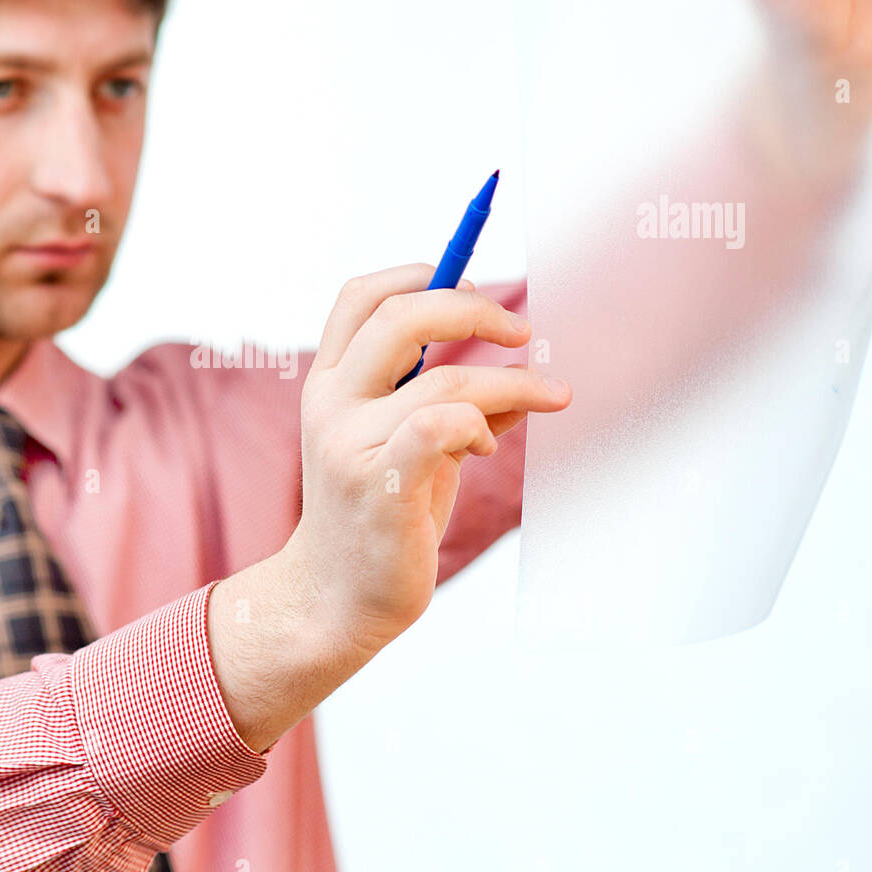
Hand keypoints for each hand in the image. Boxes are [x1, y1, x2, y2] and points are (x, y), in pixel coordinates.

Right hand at [284, 263, 570, 653]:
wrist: (337, 597)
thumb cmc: (378, 517)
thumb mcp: (409, 446)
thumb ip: (451, 404)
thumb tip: (523, 373)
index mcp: (329, 383)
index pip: (362, 298)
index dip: (419, 274)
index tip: (472, 284)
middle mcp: (331, 404)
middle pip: (399, 317)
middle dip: (473, 310)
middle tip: (520, 330)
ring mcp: (350, 444)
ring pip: (447, 380)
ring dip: (511, 383)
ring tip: (542, 399)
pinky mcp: (382, 484)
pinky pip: (443, 425)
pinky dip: (482, 424)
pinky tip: (487, 446)